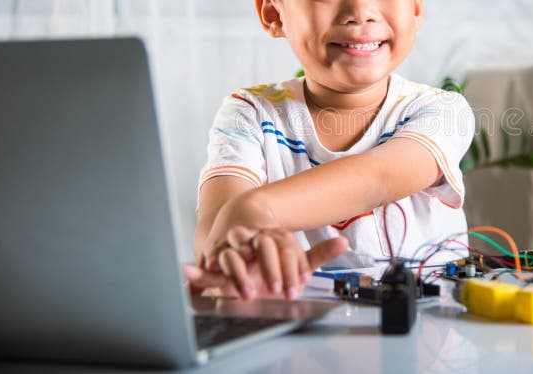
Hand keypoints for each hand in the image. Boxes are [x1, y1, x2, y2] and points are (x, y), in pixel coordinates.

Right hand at [187, 230, 347, 299]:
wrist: (240, 242)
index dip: (293, 267)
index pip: (286, 246)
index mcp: (273, 238)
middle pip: (263, 249)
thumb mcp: (295, 257)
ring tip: (247, 293)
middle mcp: (252, 241)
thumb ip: (318, 253)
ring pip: (233, 258)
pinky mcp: (214, 261)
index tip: (299, 284)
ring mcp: (233, 249)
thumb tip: (343, 242)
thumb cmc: (271, 260)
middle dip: (272, 271)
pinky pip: (207, 269)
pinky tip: (188, 273)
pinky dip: (198, 273)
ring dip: (239, 277)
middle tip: (280, 291)